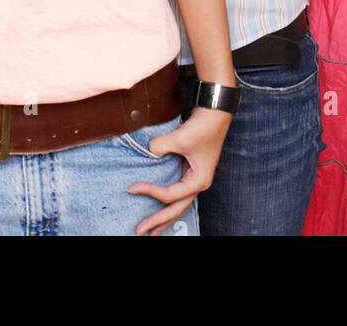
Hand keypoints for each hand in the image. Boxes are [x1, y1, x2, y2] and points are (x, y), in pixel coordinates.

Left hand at [129, 106, 229, 235]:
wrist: (214, 114)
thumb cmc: (202, 127)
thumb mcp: (179, 138)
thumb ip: (160, 148)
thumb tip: (148, 153)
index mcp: (199, 181)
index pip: (170, 195)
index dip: (150, 192)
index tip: (132, 188)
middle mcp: (198, 184)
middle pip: (176, 209)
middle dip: (158, 222)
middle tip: (139, 232)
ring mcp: (195, 179)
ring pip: (178, 204)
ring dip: (164, 217)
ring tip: (151, 230)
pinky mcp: (190, 171)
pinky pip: (177, 192)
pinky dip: (167, 202)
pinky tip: (159, 208)